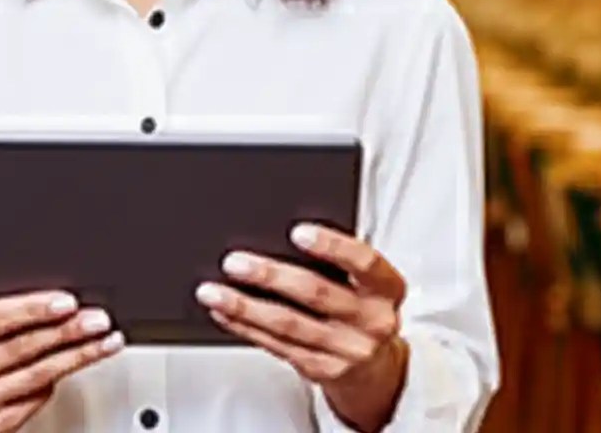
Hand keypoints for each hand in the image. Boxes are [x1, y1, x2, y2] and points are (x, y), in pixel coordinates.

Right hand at [0, 291, 123, 432]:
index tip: (67, 302)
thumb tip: (41, 292)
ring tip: (105, 341)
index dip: (34, 310)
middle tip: (98, 319)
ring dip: (78, 356)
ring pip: (38, 375)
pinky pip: (37, 396)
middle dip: (67, 332)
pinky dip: (59, 378)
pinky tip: (76, 362)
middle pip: (23, 348)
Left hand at [195, 224, 408, 430]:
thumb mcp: (365, 283)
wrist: (376, 368)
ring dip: (245, 307)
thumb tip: (277, 237)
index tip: (298, 232)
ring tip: (213, 291)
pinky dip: (246, 327)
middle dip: (270, 277)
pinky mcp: (322, 370)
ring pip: (289, 325)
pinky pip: (277, 346)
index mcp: (387, 289)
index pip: (364, 262)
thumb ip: (337, 263)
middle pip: (317, 294)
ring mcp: (347, 350)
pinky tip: (225, 313)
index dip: (332, 246)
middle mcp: (372, 321)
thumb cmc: (361, 308)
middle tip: (234, 262)